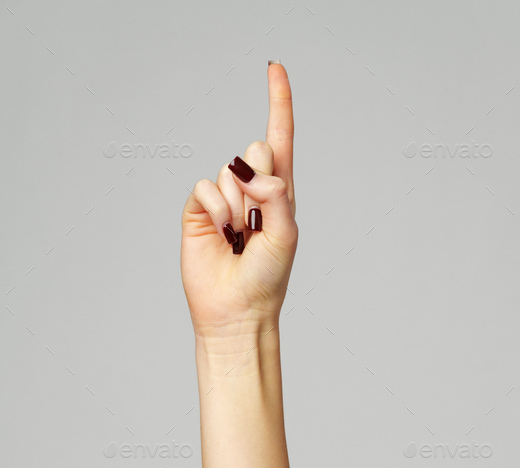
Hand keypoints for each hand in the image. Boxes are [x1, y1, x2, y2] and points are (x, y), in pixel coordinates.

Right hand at [181, 63, 297, 338]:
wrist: (236, 311)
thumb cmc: (266, 279)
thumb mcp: (285, 234)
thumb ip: (277, 194)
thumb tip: (251, 169)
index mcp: (280, 194)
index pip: (280, 140)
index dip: (278, 103)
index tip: (274, 68)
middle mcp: (251, 191)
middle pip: (255, 148)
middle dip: (258, 178)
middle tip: (256, 218)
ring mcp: (223, 200)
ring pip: (228, 170)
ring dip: (237, 205)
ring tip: (238, 237)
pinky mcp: (198, 211)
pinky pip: (205, 186)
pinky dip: (215, 208)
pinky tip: (221, 233)